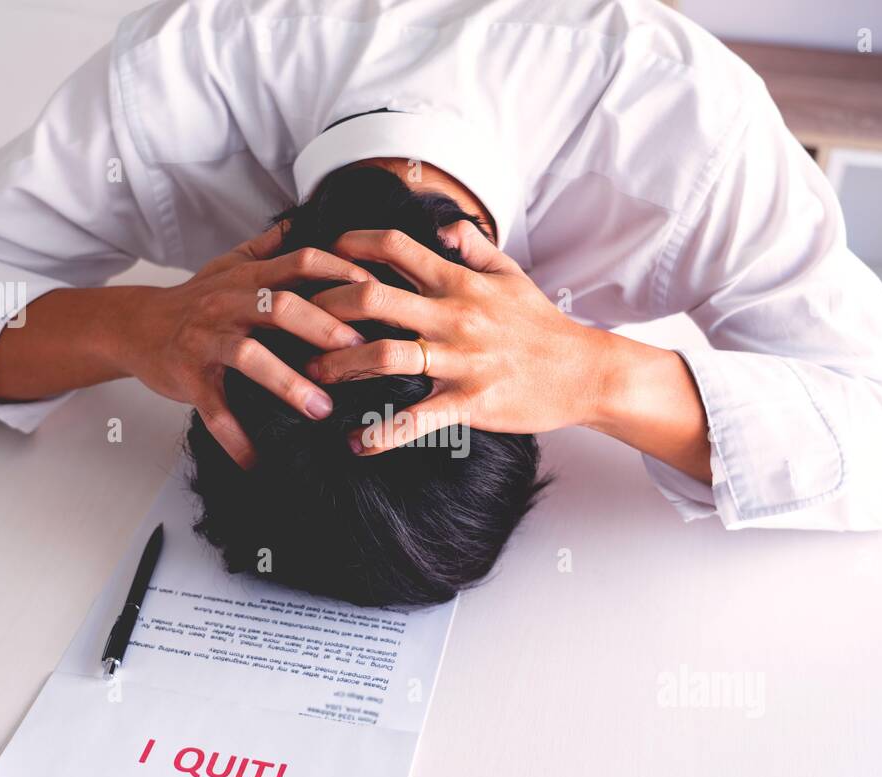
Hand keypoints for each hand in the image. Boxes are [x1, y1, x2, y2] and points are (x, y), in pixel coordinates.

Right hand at [124, 225, 372, 466]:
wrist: (135, 327)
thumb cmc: (195, 300)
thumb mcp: (229, 266)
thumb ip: (269, 248)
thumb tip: (305, 220)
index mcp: (248, 279)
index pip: (301, 263)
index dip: (341, 272)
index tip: (378, 293)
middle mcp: (228, 305)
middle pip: (282, 307)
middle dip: (324, 329)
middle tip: (361, 353)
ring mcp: (207, 342)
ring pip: (250, 357)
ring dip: (289, 384)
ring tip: (323, 410)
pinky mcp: (188, 379)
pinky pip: (216, 410)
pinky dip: (238, 437)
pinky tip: (260, 460)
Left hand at [303, 220, 606, 452]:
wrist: (585, 371)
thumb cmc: (543, 326)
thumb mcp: (512, 276)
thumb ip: (475, 247)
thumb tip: (445, 227)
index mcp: (460, 282)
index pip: (396, 248)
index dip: (352, 245)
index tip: (323, 256)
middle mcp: (454, 316)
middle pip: (373, 298)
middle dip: (326, 307)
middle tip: (296, 322)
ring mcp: (461, 361)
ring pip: (385, 356)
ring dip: (339, 368)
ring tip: (311, 379)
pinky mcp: (470, 403)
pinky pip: (417, 419)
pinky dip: (381, 434)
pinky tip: (355, 444)